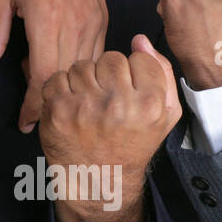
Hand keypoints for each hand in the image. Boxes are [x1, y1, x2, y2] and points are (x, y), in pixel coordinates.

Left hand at [0, 0, 106, 131]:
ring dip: (64, 85)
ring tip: (38, 80)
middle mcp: (77, 25)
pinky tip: (57, 59)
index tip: (24, 123)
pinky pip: (95, 55)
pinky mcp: (104, 16)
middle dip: (48, 104)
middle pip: (66, 83)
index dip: (33, 108)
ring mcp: (95, 21)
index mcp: (48, 21)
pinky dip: (78, 67)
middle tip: (29, 115)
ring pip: (84, 72)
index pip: (44, 81)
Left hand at [38, 35, 180, 221]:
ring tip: (90, 101)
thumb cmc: (132, 145)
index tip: (129, 89)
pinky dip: (62, 88)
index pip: (139, 58)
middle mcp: (118, 105)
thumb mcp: (164, 115)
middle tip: (107, 96)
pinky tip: (72, 106)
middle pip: (111, 58)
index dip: (133, 71)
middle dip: (108, 73)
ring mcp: (85, 107)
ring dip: (85, 79)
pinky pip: (57, 77)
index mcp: (149, 104)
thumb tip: (140, 40)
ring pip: (83, 65)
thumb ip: (162, 73)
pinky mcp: (57, 110)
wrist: (98, 181)